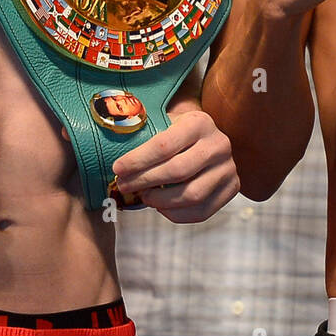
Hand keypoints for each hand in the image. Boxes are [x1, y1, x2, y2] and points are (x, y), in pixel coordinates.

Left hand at [111, 109, 238, 222]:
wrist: (208, 139)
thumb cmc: (177, 132)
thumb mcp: (165, 121)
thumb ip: (142, 132)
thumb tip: (103, 148)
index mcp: (199, 122)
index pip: (164, 145)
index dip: (138, 160)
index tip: (117, 168)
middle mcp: (219, 144)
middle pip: (177, 171)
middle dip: (145, 181)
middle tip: (124, 185)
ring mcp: (228, 168)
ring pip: (191, 195)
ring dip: (160, 200)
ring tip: (143, 196)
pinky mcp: (232, 188)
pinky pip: (201, 211)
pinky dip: (176, 214)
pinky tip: (160, 206)